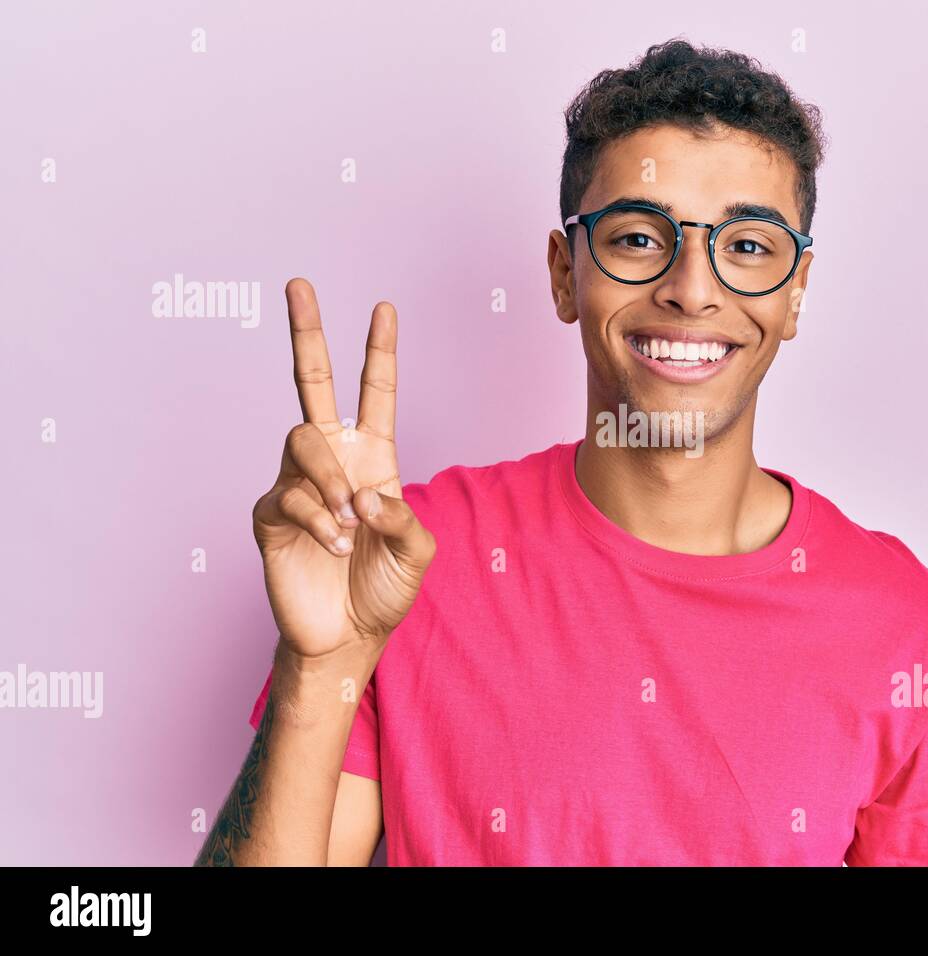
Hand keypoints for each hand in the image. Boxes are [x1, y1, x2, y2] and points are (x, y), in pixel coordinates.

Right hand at [252, 278, 435, 659]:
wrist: (348, 635)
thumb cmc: (384, 588)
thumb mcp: (417, 551)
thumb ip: (403, 519)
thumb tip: (365, 494)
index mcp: (373, 458)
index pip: (374, 393)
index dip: (379, 352)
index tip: (384, 308)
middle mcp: (333, 461)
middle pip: (313, 384)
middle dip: (306, 333)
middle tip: (299, 284)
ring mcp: (298, 484)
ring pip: (302, 441)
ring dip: (328, 479)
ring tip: (348, 523)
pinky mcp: (271, 515)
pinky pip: (286, 495)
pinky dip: (316, 518)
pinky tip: (333, 543)